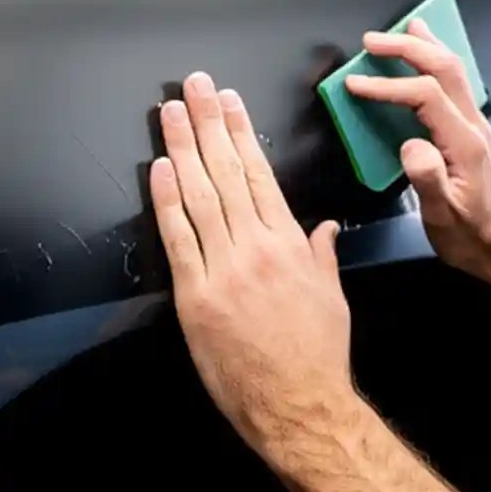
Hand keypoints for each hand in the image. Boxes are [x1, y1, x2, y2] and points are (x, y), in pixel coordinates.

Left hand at [150, 72, 358, 459]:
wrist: (301, 406)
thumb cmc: (318, 354)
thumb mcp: (331, 296)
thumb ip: (320, 254)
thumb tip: (321, 227)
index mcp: (289, 243)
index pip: (259, 173)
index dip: (240, 131)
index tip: (229, 101)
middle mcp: (256, 247)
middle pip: (226, 172)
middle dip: (208, 123)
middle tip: (194, 85)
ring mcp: (224, 271)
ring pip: (200, 195)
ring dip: (182, 147)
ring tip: (170, 111)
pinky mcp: (196, 298)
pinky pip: (178, 240)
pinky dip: (166, 202)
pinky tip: (159, 168)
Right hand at [345, 19, 490, 272]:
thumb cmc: (470, 234)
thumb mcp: (443, 215)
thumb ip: (427, 179)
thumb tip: (409, 146)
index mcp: (464, 143)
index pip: (424, 96)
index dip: (388, 85)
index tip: (356, 84)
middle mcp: (473, 125)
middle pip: (443, 69)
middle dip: (406, 49)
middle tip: (371, 41)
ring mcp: (474, 124)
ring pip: (454, 70)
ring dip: (426, 45)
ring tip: (405, 28)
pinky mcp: (469, 129)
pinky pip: (454, 82)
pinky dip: (437, 60)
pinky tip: (427, 54)